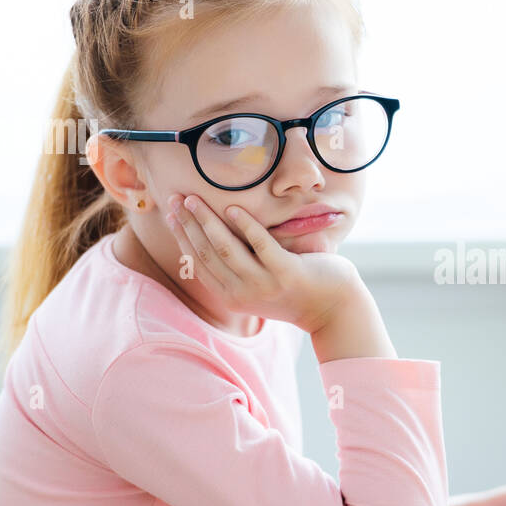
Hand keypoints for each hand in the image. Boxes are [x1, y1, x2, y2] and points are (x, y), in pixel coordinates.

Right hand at [165, 194, 359, 334]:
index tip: (171, 214)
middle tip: (176, 198)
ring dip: (207, 221)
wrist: (334, 308)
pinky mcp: (286, 273)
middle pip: (206, 253)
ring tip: (195, 199)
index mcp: (231, 297)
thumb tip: (209, 237)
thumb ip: (236, 269)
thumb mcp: (257, 285)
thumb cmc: (295, 289)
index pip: (197, 263)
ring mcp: (264, 285)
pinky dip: (244, 225)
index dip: (182, 237)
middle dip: (188, 223)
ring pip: (225, 248)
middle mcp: (242, 294)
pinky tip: (231, 208)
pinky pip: (260, 244)